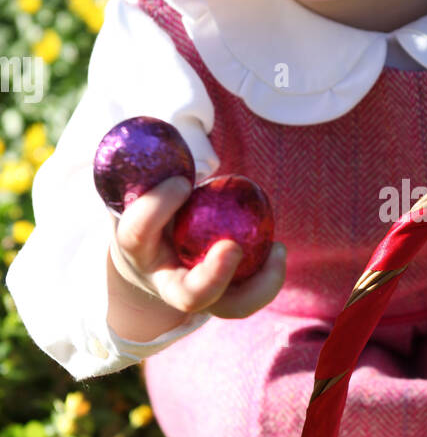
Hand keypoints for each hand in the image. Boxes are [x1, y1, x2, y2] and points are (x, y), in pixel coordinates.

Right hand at [109, 175, 286, 320]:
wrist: (150, 258)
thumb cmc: (149, 209)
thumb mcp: (138, 189)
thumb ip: (150, 168)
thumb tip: (166, 129)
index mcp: (137, 251)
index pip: (139, 233)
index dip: (157, 207)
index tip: (182, 181)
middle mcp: (165, 282)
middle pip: (189, 296)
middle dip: (213, 276)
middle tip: (233, 247)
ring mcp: (198, 296)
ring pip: (229, 308)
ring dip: (259, 286)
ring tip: (279, 250)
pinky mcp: (223, 299)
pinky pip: (249, 297)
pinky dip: (268, 276)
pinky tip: (278, 248)